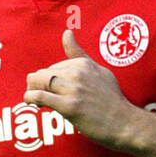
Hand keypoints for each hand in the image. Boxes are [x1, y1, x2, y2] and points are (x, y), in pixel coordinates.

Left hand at [23, 29, 137, 150]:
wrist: (126, 124)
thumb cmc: (112, 101)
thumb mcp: (99, 72)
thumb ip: (79, 54)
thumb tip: (67, 32)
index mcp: (84, 64)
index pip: (54, 67)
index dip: (48, 79)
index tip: (50, 89)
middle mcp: (78, 73)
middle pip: (43, 73)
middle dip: (37, 84)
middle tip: (39, 96)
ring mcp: (74, 89)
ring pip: (39, 82)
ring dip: (31, 90)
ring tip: (33, 99)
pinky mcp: (70, 106)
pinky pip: (40, 96)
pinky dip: (30, 98)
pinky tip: (30, 102)